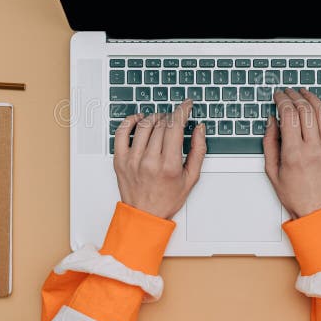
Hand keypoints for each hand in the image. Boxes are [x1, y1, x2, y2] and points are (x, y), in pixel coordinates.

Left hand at [113, 100, 206, 218]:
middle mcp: (150, 161)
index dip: (183, 110)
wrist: (145, 215)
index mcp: (169, 165)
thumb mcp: (191, 178)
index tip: (186, 105)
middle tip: (175, 117)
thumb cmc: (167, 199)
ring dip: (155, 117)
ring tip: (160, 119)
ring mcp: (133, 160)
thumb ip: (198, 151)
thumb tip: (199, 129)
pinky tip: (138, 119)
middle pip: (161, 124)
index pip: (176, 126)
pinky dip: (130, 121)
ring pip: (144, 125)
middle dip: (171, 116)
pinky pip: (122, 132)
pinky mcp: (120, 160)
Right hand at [262, 88, 320, 218]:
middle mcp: (313, 149)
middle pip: (305, 111)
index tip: (278, 96)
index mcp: (294, 153)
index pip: (288, 115)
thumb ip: (269, 143)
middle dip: (294, 96)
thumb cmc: (295, 195)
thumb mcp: (272, 170)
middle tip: (288, 92)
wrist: (316, 211)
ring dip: (312, 98)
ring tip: (305, 93)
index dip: (282, 100)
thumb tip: (272, 121)